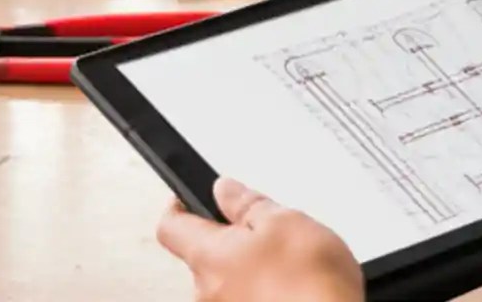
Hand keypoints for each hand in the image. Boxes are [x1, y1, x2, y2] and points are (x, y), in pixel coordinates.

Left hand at [157, 178, 363, 301]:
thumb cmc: (310, 286)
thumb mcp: (285, 223)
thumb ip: (248, 204)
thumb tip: (225, 191)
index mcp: (209, 256)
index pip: (172, 226)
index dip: (181, 206)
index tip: (194, 196)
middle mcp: (207, 292)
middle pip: (206, 254)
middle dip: (234, 239)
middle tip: (268, 230)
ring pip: (231, 280)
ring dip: (254, 268)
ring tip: (293, 264)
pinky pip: (249, 299)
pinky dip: (268, 292)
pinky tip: (297, 288)